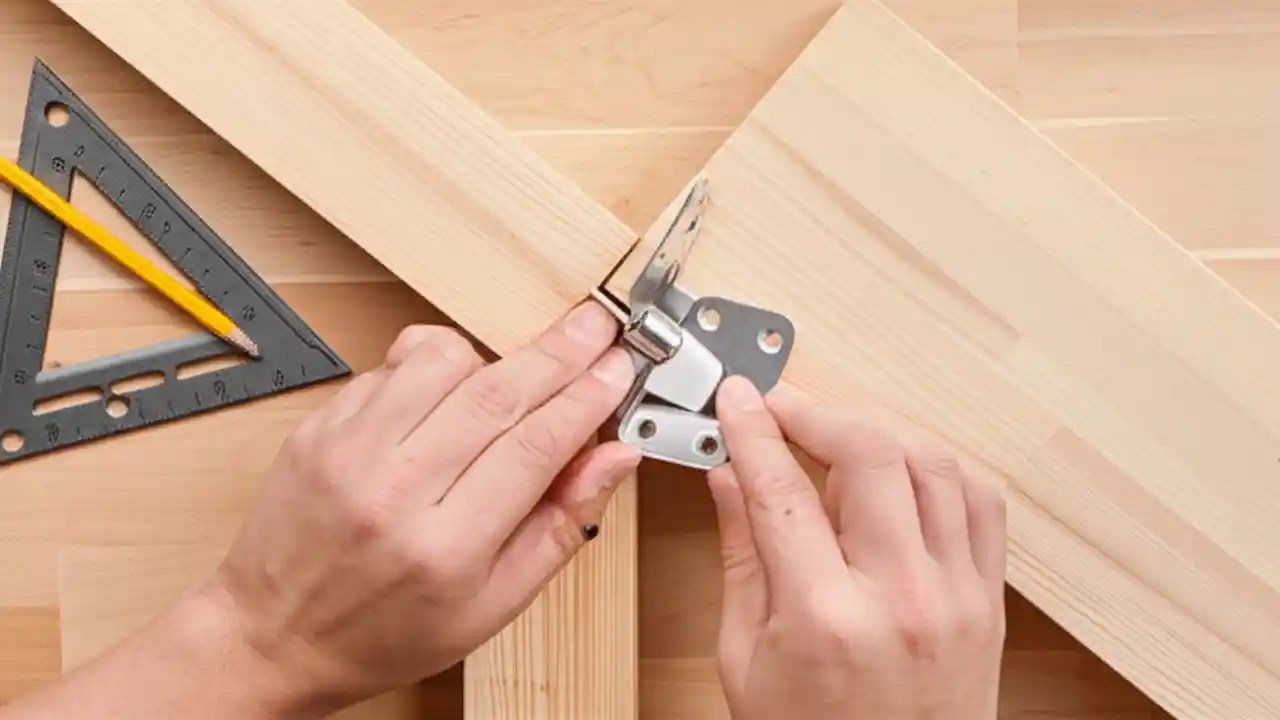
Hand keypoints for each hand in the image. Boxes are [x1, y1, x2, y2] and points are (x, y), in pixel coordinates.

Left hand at [201, 302, 638, 714]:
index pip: (536, 447)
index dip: (587, 399)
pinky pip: (392, 365)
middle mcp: (392, 492)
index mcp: (445, 549)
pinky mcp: (322, 426)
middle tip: (596, 328)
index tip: (616, 371)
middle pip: (497, 394)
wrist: (278, 636)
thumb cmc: (387, 631)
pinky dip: (434, 365)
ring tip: (516, 376)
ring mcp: (349, 451)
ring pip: (443, 360)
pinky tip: (449, 396)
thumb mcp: (494, 605)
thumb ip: (559, 525)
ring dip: (494, 356)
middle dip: (559, 353)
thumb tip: (612, 458)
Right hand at [708, 377, 1005, 719]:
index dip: (754, 430)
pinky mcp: (988, 599)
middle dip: (818, 411)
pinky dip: (937, 464)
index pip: (783, 489)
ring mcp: (956, 596)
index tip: (737, 399)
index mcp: (824, 618)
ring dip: (877, 429)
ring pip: (931, 462)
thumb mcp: (745, 657)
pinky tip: (899, 467)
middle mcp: (901, 598)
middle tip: (782, 405)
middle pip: (870, 454)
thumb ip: (741, 553)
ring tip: (834, 437)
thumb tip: (729, 473)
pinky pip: (980, 498)